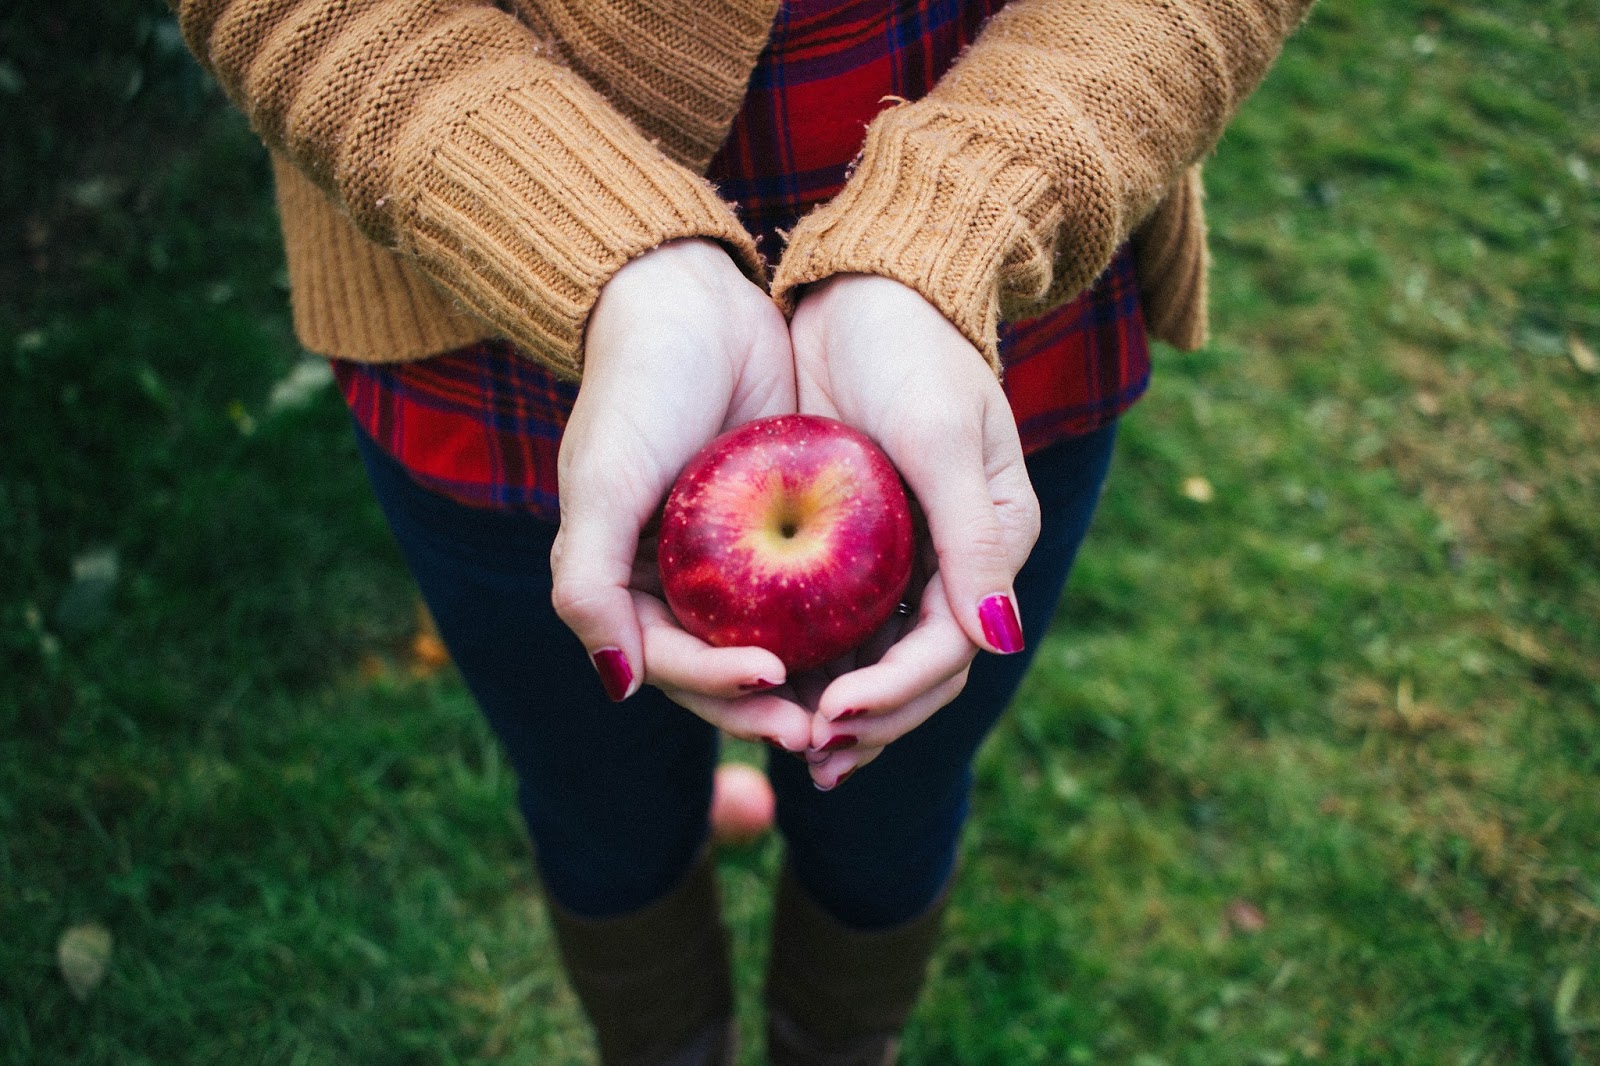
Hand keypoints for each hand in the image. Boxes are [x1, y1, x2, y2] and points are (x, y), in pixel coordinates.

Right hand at [551, 239, 811, 752]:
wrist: (688, 297)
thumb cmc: (637, 389)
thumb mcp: (602, 483)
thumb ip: (588, 586)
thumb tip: (617, 687)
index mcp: (629, 587)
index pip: (674, 665)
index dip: (720, 692)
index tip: (774, 682)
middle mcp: (681, 585)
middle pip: (730, 672)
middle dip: (773, 708)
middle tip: (827, 727)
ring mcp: (736, 560)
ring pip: (779, 643)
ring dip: (815, 682)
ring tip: (862, 705)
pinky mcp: (787, 525)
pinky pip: (818, 591)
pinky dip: (843, 623)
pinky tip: (886, 640)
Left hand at [787, 274, 1041, 787]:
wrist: (861, 285)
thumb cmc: (908, 349)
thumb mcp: (941, 436)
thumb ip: (971, 540)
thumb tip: (1002, 643)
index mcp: (994, 540)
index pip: (951, 645)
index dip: (896, 692)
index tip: (832, 714)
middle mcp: (955, 560)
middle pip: (920, 670)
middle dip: (869, 720)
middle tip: (806, 754)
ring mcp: (905, 556)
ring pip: (878, 657)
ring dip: (840, 708)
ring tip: (788, 745)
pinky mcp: (855, 544)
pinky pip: (838, 621)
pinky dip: (811, 660)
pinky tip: (767, 687)